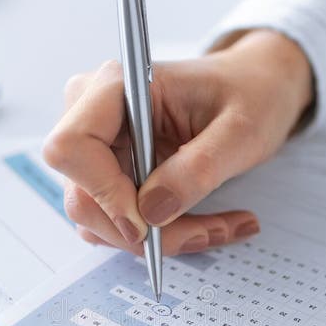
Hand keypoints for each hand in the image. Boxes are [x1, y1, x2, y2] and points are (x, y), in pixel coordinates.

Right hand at [44, 29, 313, 254]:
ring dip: (159, 239)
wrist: (255, 88)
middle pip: (84, 196)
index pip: (71, 147)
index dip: (103, 193)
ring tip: (220, 226)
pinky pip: (118, 222)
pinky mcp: (110, 174)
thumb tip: (150, 214)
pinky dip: (161, 235)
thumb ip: (196, 170)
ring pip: (101, 220)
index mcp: (115, 87)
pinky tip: (205, 223)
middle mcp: (93, 115)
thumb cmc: (249, 94)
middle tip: (208, 232)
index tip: (148, 222)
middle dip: (143, 231)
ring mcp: (97, 148)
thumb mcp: (240, 131)